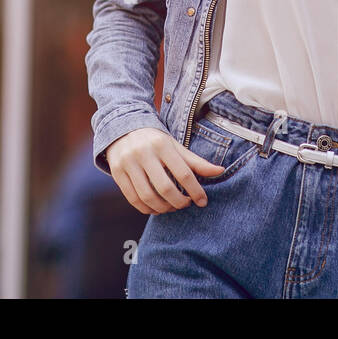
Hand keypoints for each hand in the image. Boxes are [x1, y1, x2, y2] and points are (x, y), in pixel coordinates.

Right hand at [105, 127, 225, 213]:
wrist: (122, 129)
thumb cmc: (155, 141)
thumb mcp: (175, 146)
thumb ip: (195, 161)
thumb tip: (220, 171)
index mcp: (162, 144)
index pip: (183, 172)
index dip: (195, 190)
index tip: (202, 201)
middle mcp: (143, 153)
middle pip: (165, 188)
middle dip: (179, 202)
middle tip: (185, 204)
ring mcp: (128, 164)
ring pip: (148, 197)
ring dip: (163, 208)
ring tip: (172, 207)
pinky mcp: (117, 173)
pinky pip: (133, 199)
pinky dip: (147, 209)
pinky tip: (157, 208)